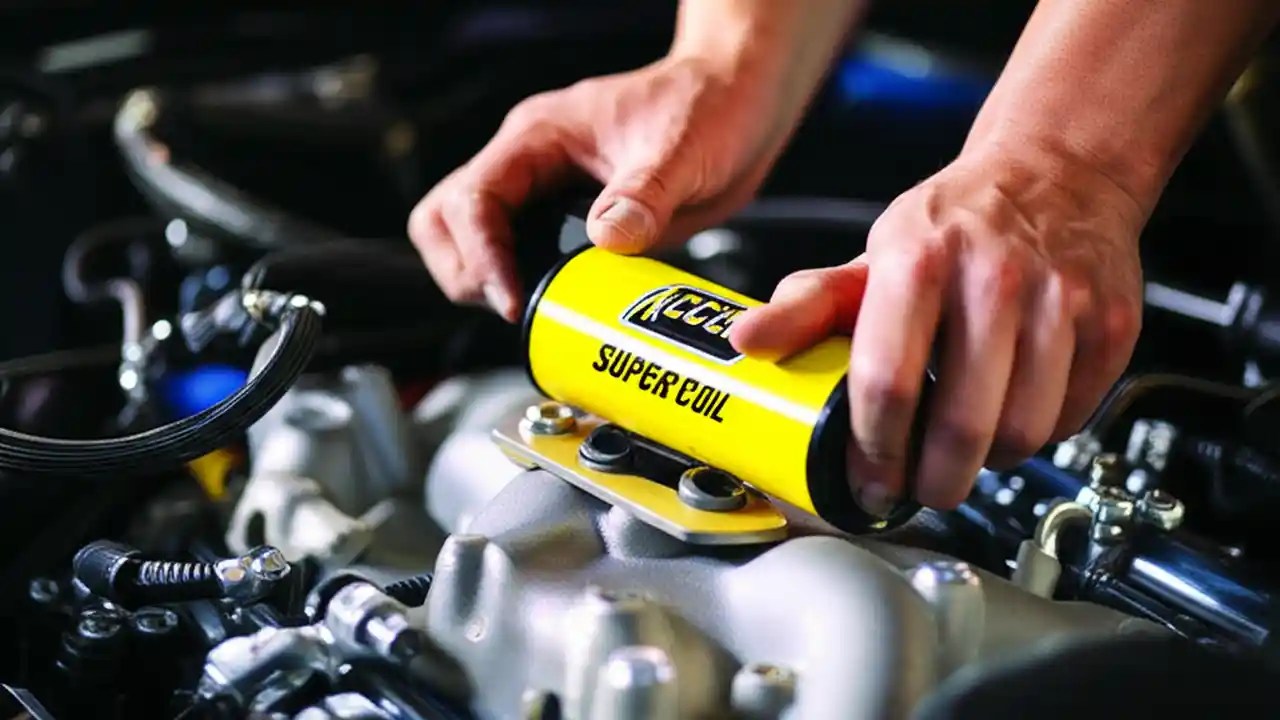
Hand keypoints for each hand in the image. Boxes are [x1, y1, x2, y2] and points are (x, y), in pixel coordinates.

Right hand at [407, 54, 795, 321]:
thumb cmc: (709, 105)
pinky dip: (524, 287)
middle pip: (443, 220)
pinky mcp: (564, 221)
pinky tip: (561, 305)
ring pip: (468, 242)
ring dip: (487, 283)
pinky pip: (518, 257)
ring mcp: (541, 192)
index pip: (472, 199)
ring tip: (535, 311)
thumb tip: (605, 238)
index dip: (483, 256)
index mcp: (538, 137)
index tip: (514, 301)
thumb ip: (642, 195)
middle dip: (464, 272)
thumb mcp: (682, 149)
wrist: (742, 104)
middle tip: (513, 308)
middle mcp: (528, 164)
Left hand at [731, 146, 1145, 512]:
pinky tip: (1014, 410)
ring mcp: (1060, 299)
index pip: (886, 382)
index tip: (869, 481)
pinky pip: (1071, 417)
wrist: (1056, 171)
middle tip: (920, 490)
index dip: (873, 450)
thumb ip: (808, 306)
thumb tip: (745, 342)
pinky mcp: (1110, 322)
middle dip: (934, 481)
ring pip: (1023, 432)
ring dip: (988, 463)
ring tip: (966, 448)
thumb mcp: (873, 257)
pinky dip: (1039, 433)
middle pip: (961, 424)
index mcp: (919, 261)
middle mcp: (992, 277)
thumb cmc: (955, 224)